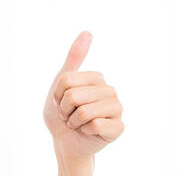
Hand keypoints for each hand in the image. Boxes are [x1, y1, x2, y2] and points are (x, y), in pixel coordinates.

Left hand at [42, 31, 124, 161]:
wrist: (65, 143)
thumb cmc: (63, 115)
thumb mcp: (61, 85)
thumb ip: (73, 59)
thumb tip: (87, 32)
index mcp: (97, 78)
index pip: (66, 81)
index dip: (57, 96)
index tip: (62, 103)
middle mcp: (110, 90)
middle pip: (73, 96)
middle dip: (64, 111)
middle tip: (70, 116)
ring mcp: (117, 109)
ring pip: (84, 111)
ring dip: (73, 122)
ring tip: (78, 124)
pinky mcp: (118, 127)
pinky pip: (94, 125)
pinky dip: (84, 132)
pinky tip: (88, 133)